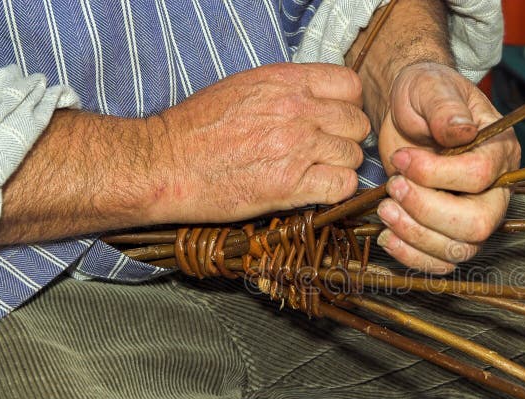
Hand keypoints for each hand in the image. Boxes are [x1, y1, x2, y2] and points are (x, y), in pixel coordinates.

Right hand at [145, 63, 369, 223]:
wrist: (166, 163)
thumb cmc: (198, 127)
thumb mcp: (245, 87)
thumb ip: (288, 90)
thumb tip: (317, 100)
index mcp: (287, 82)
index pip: (351, 86)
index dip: (348, 105)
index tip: (335, 120)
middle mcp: (298, 111)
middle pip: (358, 124)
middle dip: (346, 139)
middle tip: (327, 152)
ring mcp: (297, 148)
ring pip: (353, 157)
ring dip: (341, 167)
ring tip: (316, 173)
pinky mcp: (291, 186)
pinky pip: (343, 187)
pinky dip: (336, 191)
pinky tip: (316, 190)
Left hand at [376, 63, 520, 273]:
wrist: (408, 113)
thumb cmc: (424, 96)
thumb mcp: (431, 88)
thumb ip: (445, 109)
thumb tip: (461, 131)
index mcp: (500, 151)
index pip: (479, 176)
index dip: (435, 173)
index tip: (401, 158)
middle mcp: (495, 190)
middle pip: (477, 224)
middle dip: (427, 211)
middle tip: (394, 188)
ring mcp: (475, 217)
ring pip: (458, 249)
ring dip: (415, 235)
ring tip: (385, 208)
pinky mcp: (450, 234)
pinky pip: (441, 263)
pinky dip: (411, 256)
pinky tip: (387, 234)